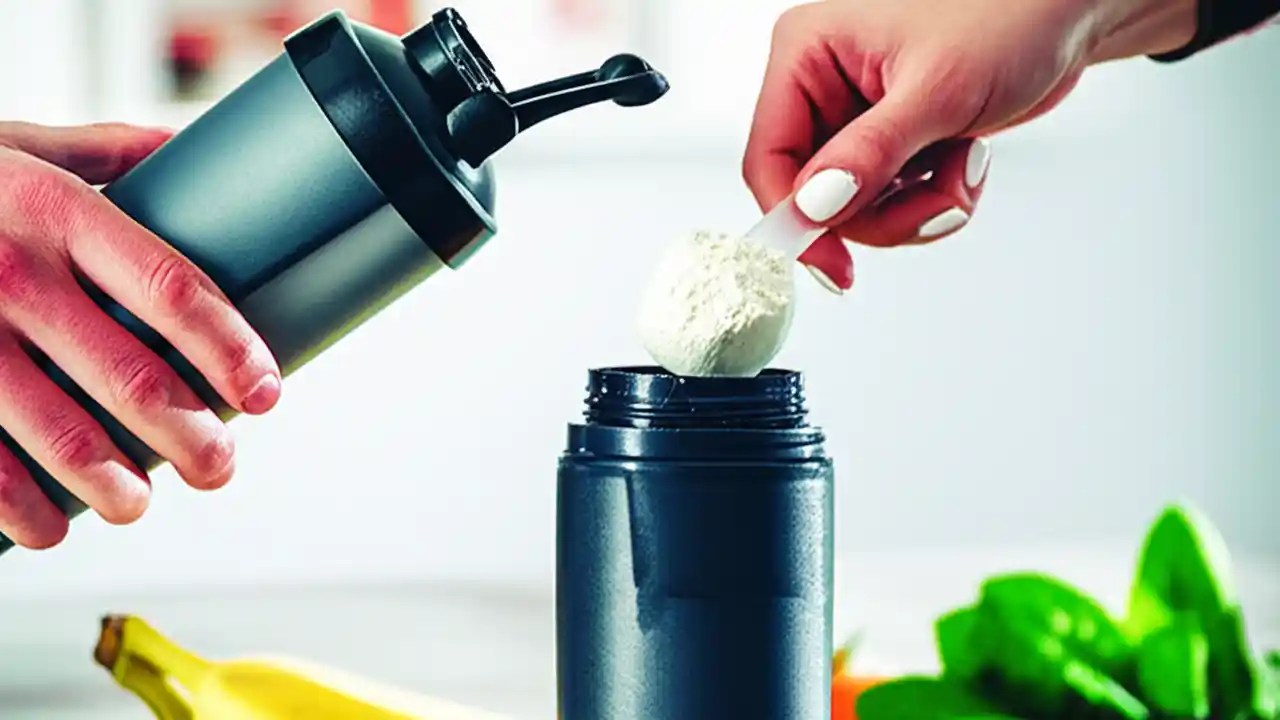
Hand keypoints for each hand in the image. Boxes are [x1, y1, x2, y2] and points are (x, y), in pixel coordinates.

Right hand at [0, 122, 281, 548]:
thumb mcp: (8, 149)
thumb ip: (93, 154)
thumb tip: (176, 144)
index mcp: (53, 210)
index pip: (173, 288)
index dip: (230, 349)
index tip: (265, 392)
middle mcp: (11, 274)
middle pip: (135, 378)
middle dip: (194, 438)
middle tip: (218, 467)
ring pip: (65, 436)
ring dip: (118, 486)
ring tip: (138, 503)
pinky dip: (22, 510)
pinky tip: (50, 528)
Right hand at [744, 0, 1196, 291]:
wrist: (1066, 13)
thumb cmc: (1007, 16)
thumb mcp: (936, 91)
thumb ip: (870, 154)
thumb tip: (815, 207)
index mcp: (807, 53)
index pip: (769, 157)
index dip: (796, 220)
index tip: (832, 263)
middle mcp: (821, 85)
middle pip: (815, 196)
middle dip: (883, 213)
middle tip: (936, 201)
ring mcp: (855, 117)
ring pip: (856, 208)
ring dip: (916, 208)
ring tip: (961, 170)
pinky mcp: (889, 141)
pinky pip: (890, 202)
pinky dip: (932, 198)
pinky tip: (965, 159)